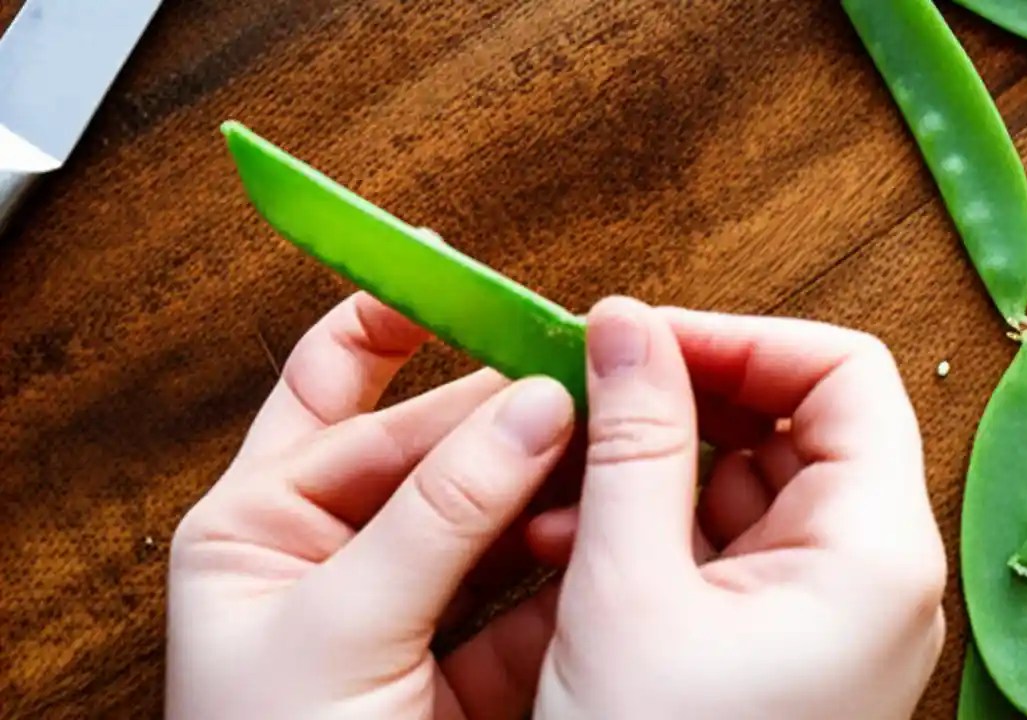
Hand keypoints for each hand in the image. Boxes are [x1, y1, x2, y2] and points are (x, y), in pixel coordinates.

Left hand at [166, 292, 578, 719]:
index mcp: (256, 527)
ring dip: (550, 494)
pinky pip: (530, 597)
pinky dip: (572, 574)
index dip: (395, 329)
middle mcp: (328, 556)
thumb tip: (526, 411)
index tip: (450, 266)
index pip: (337, 403)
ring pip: (493, 522)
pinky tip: (608, 538)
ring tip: (611, 456)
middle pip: (432, 453)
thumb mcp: (337, 628)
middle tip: (583, 378)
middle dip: (507, 419)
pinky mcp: (465, 666)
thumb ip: (437, 516)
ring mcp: (404, 610)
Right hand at [527, 298, 946, 719]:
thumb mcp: (629, 591)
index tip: (642, 339)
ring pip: (754, 487)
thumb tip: (624, 325)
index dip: (740, 339)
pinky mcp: (787, 644)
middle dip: (684, 404)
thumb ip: (632, 443)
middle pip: (798, 424)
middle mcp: (875, 577)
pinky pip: (733, 549)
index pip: (845, 372)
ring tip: (563, 494)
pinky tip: (579, 549)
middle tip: (592, 396)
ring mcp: (834, 614)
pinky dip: (660, 533)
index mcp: (876, 553)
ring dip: (655, 472)